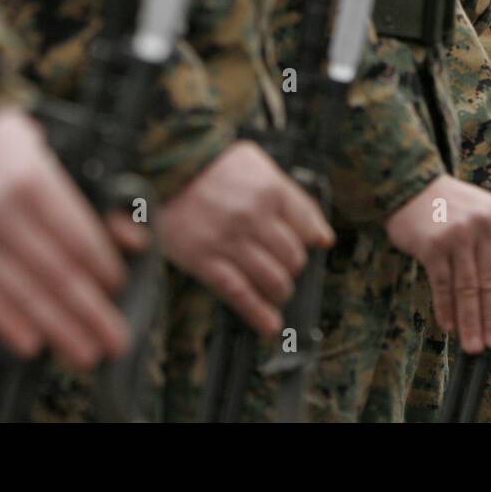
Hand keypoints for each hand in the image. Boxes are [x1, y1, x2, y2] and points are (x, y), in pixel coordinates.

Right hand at [0, 108, 129, 368]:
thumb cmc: (3, 137)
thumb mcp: (50, 148)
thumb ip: (87, 191)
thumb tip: (128, 236)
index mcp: (32, 179)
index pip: (76, 236)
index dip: (102, 269)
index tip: (119, 288)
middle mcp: (1, 210)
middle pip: (55, 272)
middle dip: (90, 311)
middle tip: (116, 340)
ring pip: (21, 290)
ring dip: (57, 327)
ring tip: (84, 351)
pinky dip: (8, 320)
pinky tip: (33, 344)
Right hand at [160, 139, 332, 336]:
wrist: (166, 169)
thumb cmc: (214, 168)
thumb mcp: (259, 166)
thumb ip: (294, 199)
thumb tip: (324, 238)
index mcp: (270, 190)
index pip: (308, 227)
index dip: (310, 241)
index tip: (308, 247)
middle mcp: (252, 216)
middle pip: (293, 257)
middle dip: (293, 268)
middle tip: (285, 268)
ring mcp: (228, 240)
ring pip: (271, 279)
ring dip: (280, 291)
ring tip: (278, 292)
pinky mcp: (203, 260)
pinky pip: (239, 293)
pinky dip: (258, 314)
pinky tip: (269, 325)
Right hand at [386, 175, 490, 353]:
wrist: (410, 185)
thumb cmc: (448, 204)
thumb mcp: (482, 211)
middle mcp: (482, 225)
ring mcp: (457, 235)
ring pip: (468, 288)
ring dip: (471, 321)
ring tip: (473, 344)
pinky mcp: (432, 246)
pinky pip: (442, 285)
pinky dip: (446, 308)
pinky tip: (449, 325)